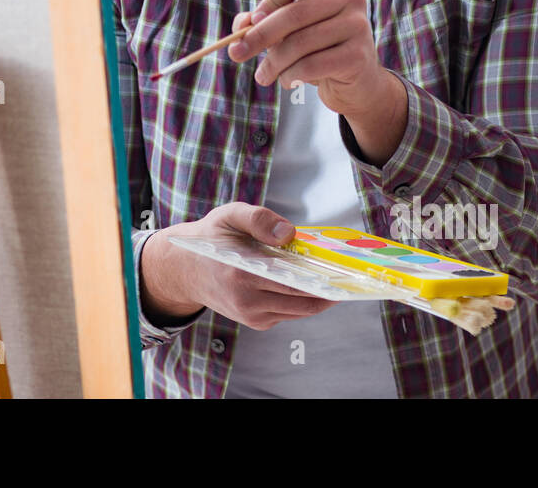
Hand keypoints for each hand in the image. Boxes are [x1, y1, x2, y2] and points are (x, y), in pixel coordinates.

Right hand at [140, 202, 339, 330]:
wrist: (185, 269)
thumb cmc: (211, 238)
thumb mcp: (229, 215)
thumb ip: (258, 219)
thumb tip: (289, 233)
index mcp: (242, 274)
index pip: (294, 283)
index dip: (324, 280)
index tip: (346, 274)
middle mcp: (247, 300)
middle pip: (304, 300)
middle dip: (330, 289)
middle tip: (352, 277)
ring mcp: (252, 315)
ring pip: (301, 310)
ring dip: (320, 296)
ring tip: (339, 279)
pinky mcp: (256, 322)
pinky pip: (290, 312)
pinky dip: (304, 300)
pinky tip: (313, 283)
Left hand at [227, 0, 391, 121]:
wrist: (356, 81)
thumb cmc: (318, 48)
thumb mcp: (290, 30)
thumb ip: (263, 22)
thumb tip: (241, 26)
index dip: (268, 0)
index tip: (250, 23)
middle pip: (294, 13)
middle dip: (259, 36)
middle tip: (237, 54)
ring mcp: (357, 25)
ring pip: (300, 43)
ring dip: (273, 63)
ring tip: (263, 75)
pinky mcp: (358, 55)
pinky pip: (312, 65)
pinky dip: (291, 76)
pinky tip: (288, 80)